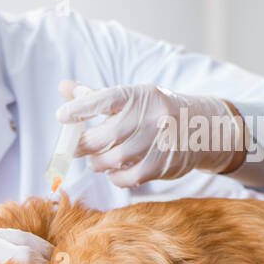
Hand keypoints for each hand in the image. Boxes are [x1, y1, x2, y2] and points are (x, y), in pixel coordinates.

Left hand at [55, 79, 243, 186]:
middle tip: (72, 150)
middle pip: (107, 135)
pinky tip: (112, 172)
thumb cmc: (153, 111)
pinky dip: (114, 177)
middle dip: (83, 145)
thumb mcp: (130, 98)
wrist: (203, 127)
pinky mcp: (165, 164)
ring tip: (95, 161)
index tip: (61, 116)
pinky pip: (129, 177)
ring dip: (97, 163)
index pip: (107, 98)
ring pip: (115, 158)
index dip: (81, 107)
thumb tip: (62, 86)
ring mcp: (161, 140)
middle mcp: (152, 116)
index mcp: (140, 95)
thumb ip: (95, 96)